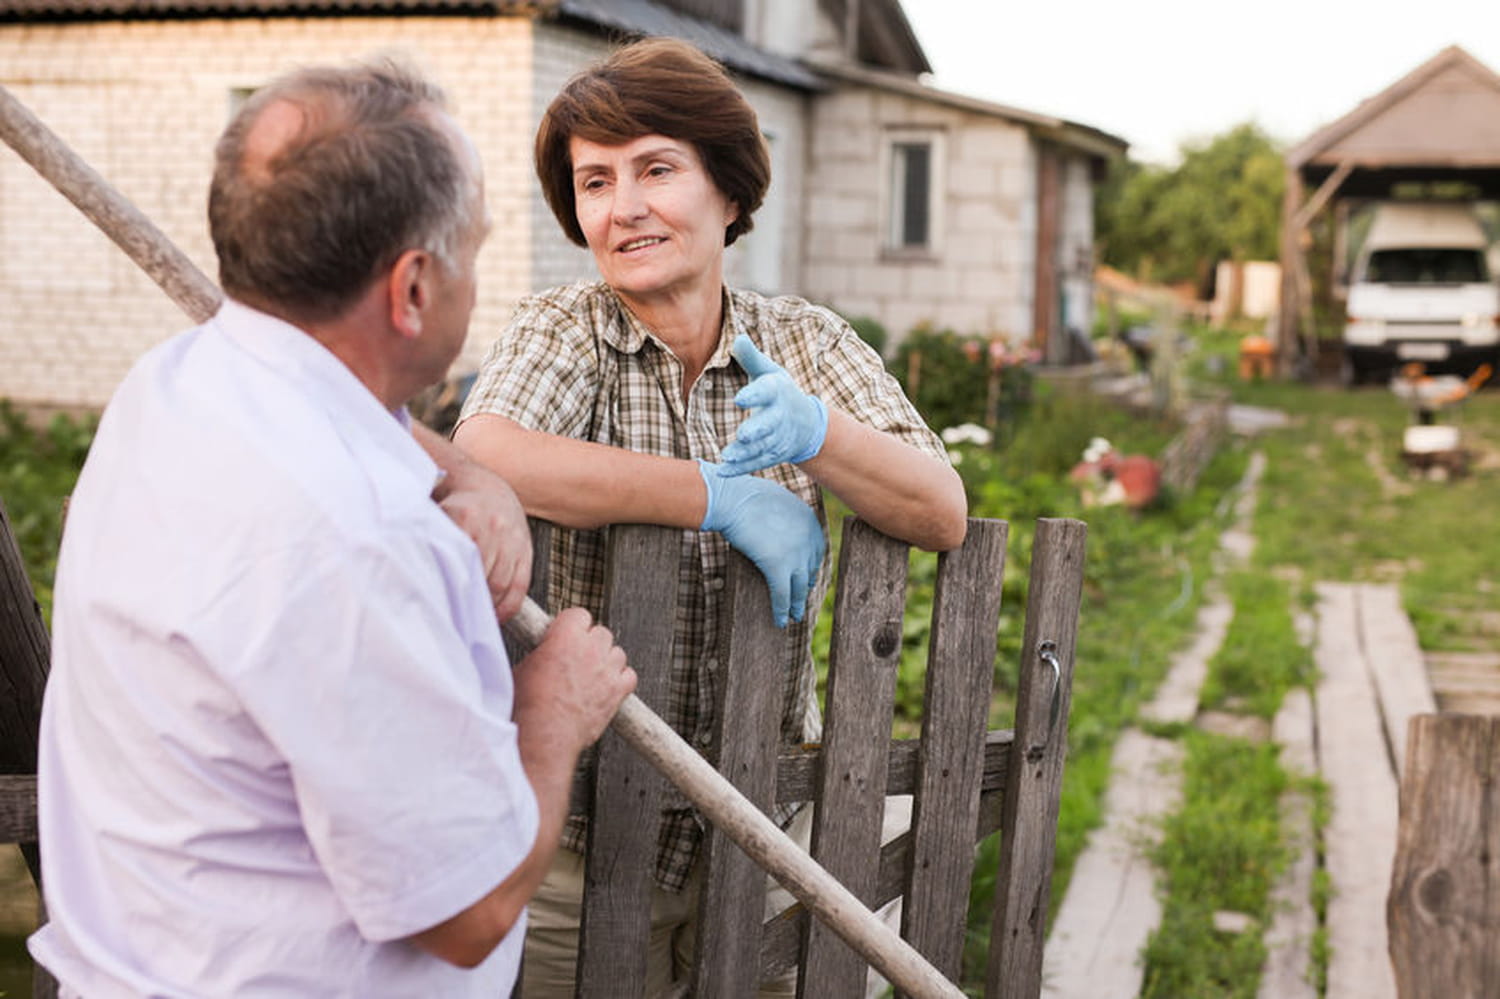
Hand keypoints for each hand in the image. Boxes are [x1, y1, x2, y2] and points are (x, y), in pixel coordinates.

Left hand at [435, 464, 531, 622]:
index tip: (441, 605)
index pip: (459, 561)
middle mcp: (493, 526)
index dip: (451, 587)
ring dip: (486, 607)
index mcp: (466, 516)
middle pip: (480, 576)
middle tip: (452, 617)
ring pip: (500, 584)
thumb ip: (427, 538)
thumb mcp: (438, 514)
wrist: (488, 489)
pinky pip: (520, 587)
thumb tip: (409, 570)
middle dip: (466, 599)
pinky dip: (507, 607)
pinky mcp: (526, 551)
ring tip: (470, 619)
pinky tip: (494, 616)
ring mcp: (513, 540)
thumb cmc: (457, 509)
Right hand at [513, 607, 635, 750]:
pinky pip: (629, 675)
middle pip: (601, 632)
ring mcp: (607, 669)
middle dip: (591, 643)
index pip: (579, 614)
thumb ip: (542, 651)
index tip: (568, 634)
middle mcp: (591, 648)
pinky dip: (621, 680)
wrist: (545, 734)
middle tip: (578, 658)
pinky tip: (607, 687)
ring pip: (617, 652)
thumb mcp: (524, 667)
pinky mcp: (618, 691)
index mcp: (565, 636)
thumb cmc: (529, 706)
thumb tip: (543, 651)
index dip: (573, 626)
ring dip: (607, 661)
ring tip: (591, 675)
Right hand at [698, 460, 824, 627]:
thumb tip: (779, 528)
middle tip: (801, 598)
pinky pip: (782, 594)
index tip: (807, 577)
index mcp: (810, 521)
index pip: (816, 550)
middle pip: (810, 569)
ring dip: (796, 604)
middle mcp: (809, 539)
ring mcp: (795, 554)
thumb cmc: (745, 494)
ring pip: (799, 587)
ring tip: (794, 616)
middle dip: (805, 585)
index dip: (810, 566)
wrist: (733, 499)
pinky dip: (781, 609)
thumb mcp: (775, 500)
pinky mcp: (778, 567)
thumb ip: (785, 516)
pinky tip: (779, 621)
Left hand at [719, 334, 827, 475]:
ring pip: (762, 447)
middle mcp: (779, 417)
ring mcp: (777, 438)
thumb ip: (752, 358)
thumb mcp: (770, 372)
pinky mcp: (772, 455)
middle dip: (756, 430)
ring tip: (727, 456)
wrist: (807, 424)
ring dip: (745, 453)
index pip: (766, 392)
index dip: (753, 395)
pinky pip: (756, 463)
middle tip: (742, 435)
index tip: (738, 398)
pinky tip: (723, 470)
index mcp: (776, 391)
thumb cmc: (780, 392)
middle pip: (768, 425)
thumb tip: (738, 338)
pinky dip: (741, 468)